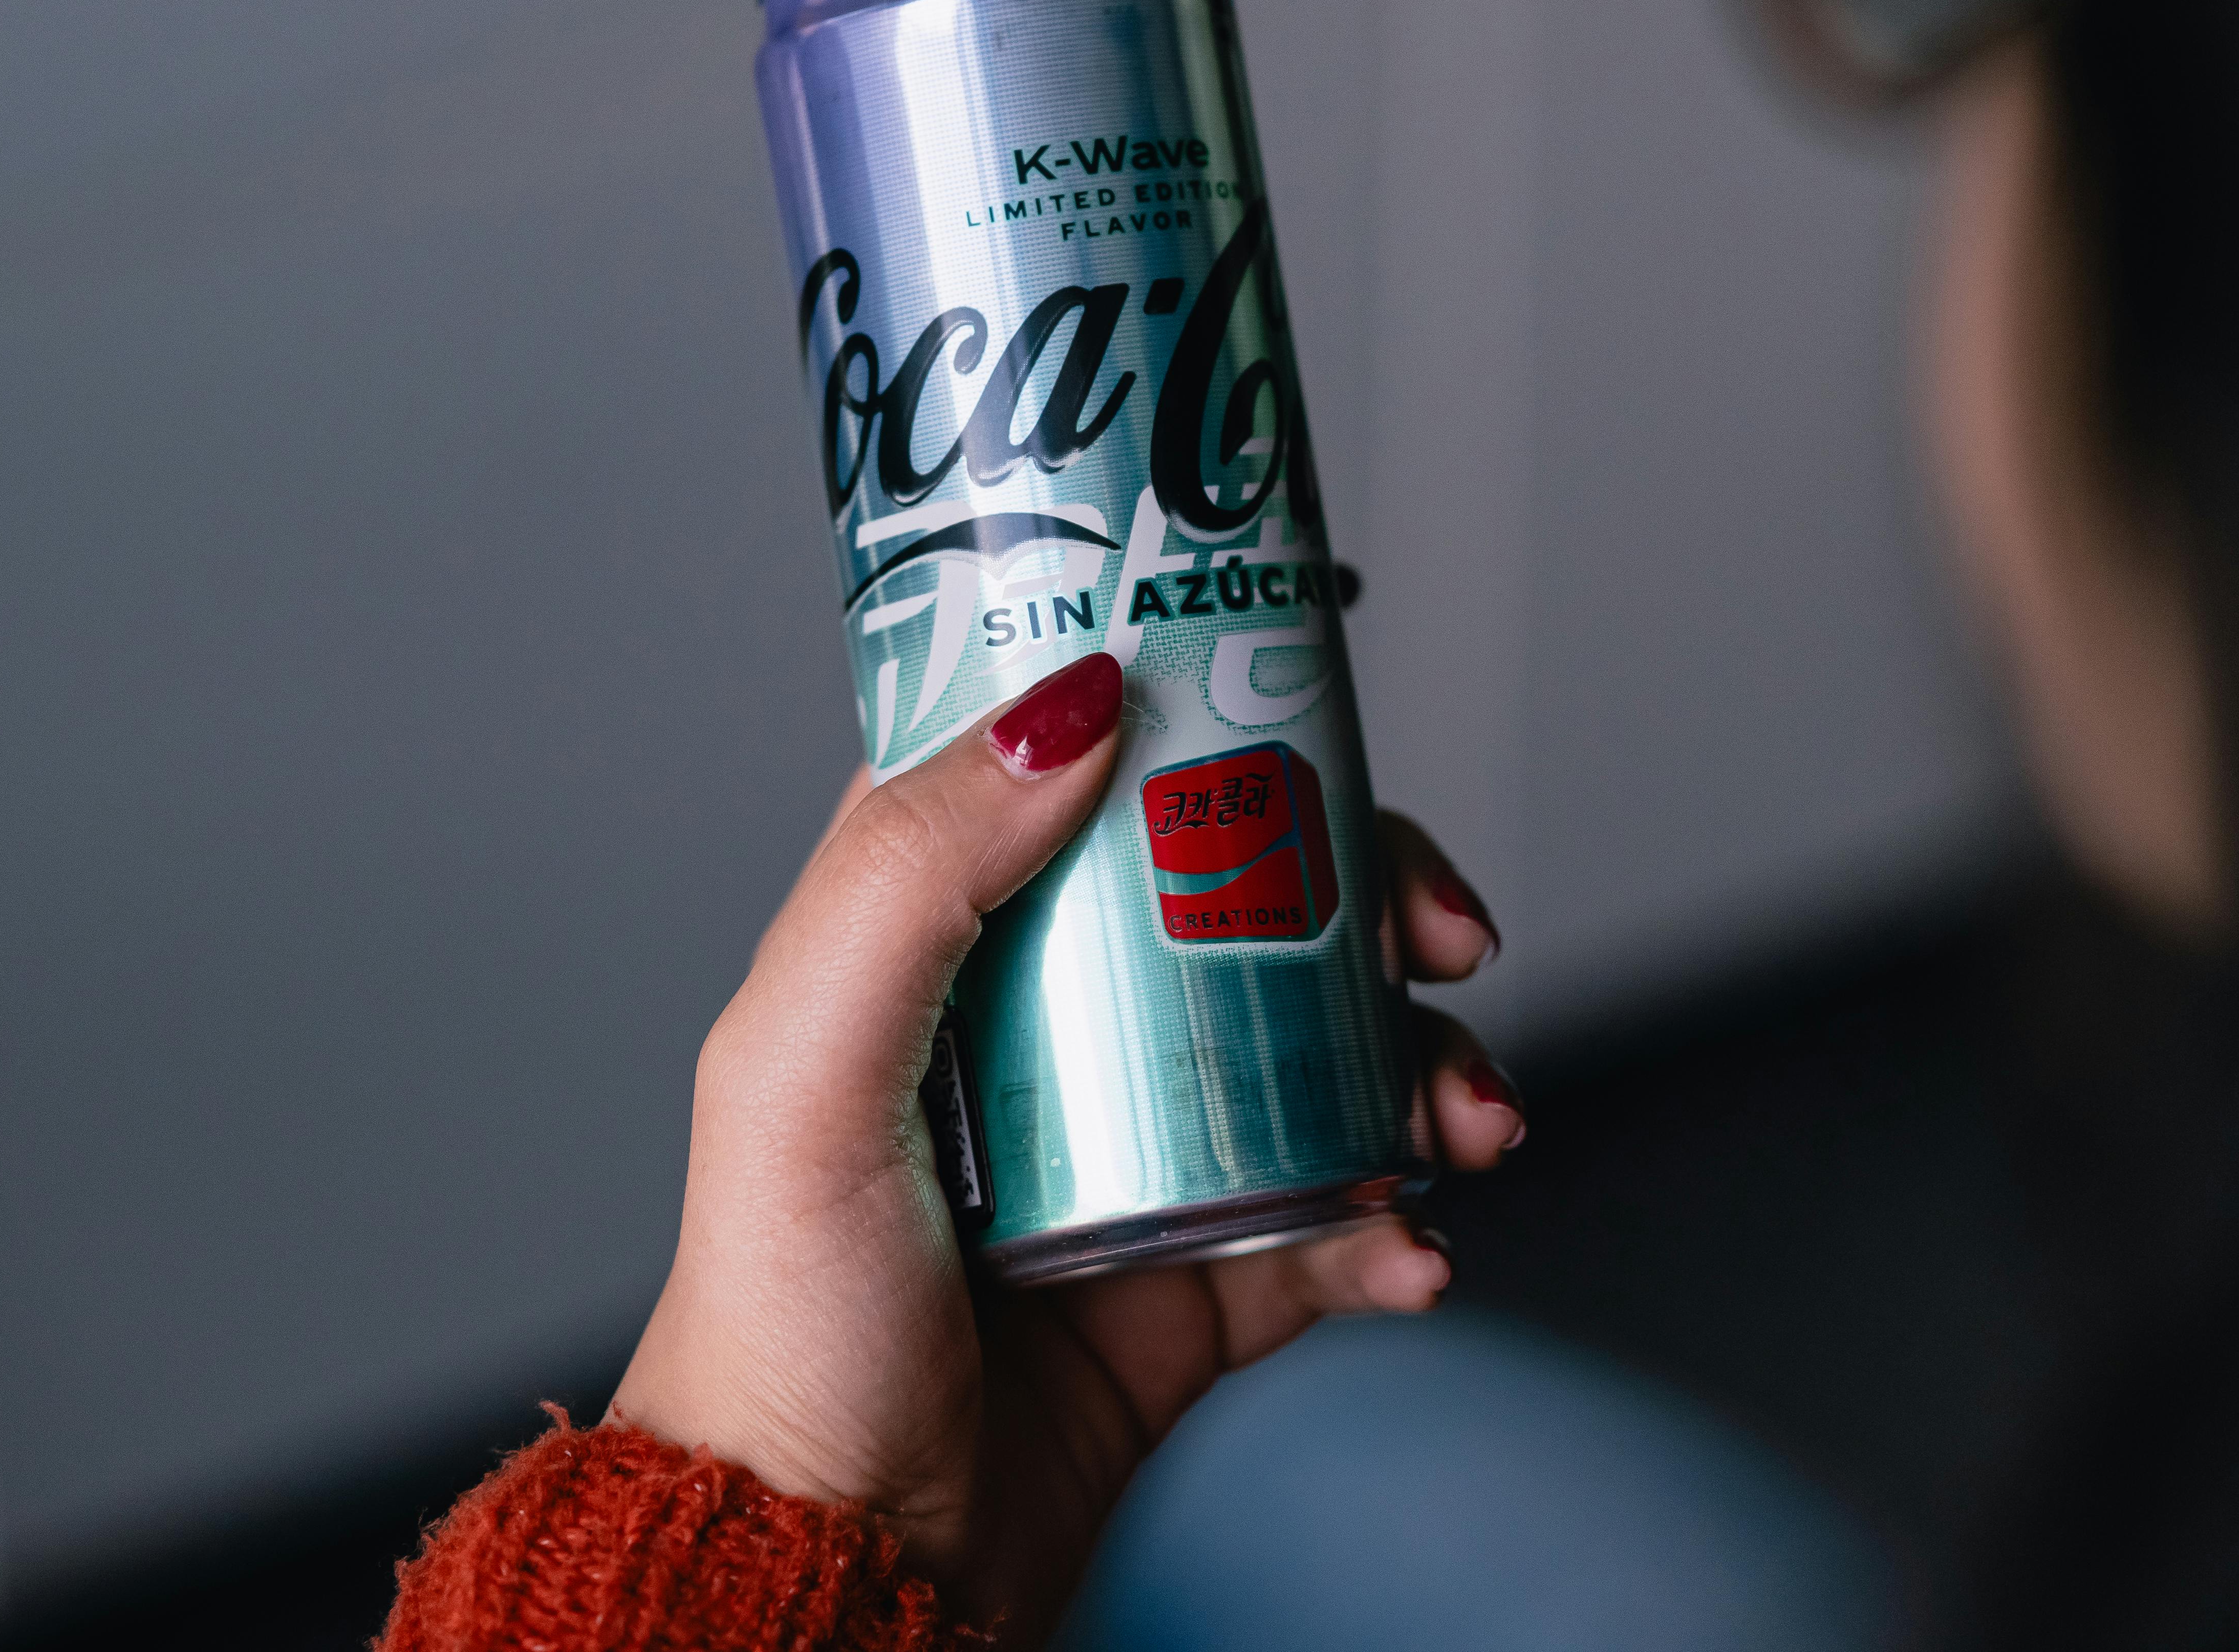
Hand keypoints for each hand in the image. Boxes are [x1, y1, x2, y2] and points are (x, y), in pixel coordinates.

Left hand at [609, 651, 1520, 1634]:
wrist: (837, 1571)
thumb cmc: (775, 1330)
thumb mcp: (799, 1068)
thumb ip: (912, 872)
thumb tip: (1071, 705)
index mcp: (940, 939)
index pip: (1072, 759)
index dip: (1194, 697)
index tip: (1309, 676)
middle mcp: (1050, 1022)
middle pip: (1248, 885)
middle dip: (1374, 890)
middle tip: (1436, 931)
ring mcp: (1143, 1146)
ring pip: (1329, 1042)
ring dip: (1428, 1065)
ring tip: (1463, 1120)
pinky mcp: (1207, 1275)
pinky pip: (1348, 1217)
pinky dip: (1406, 1227)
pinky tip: (1412, 1253)